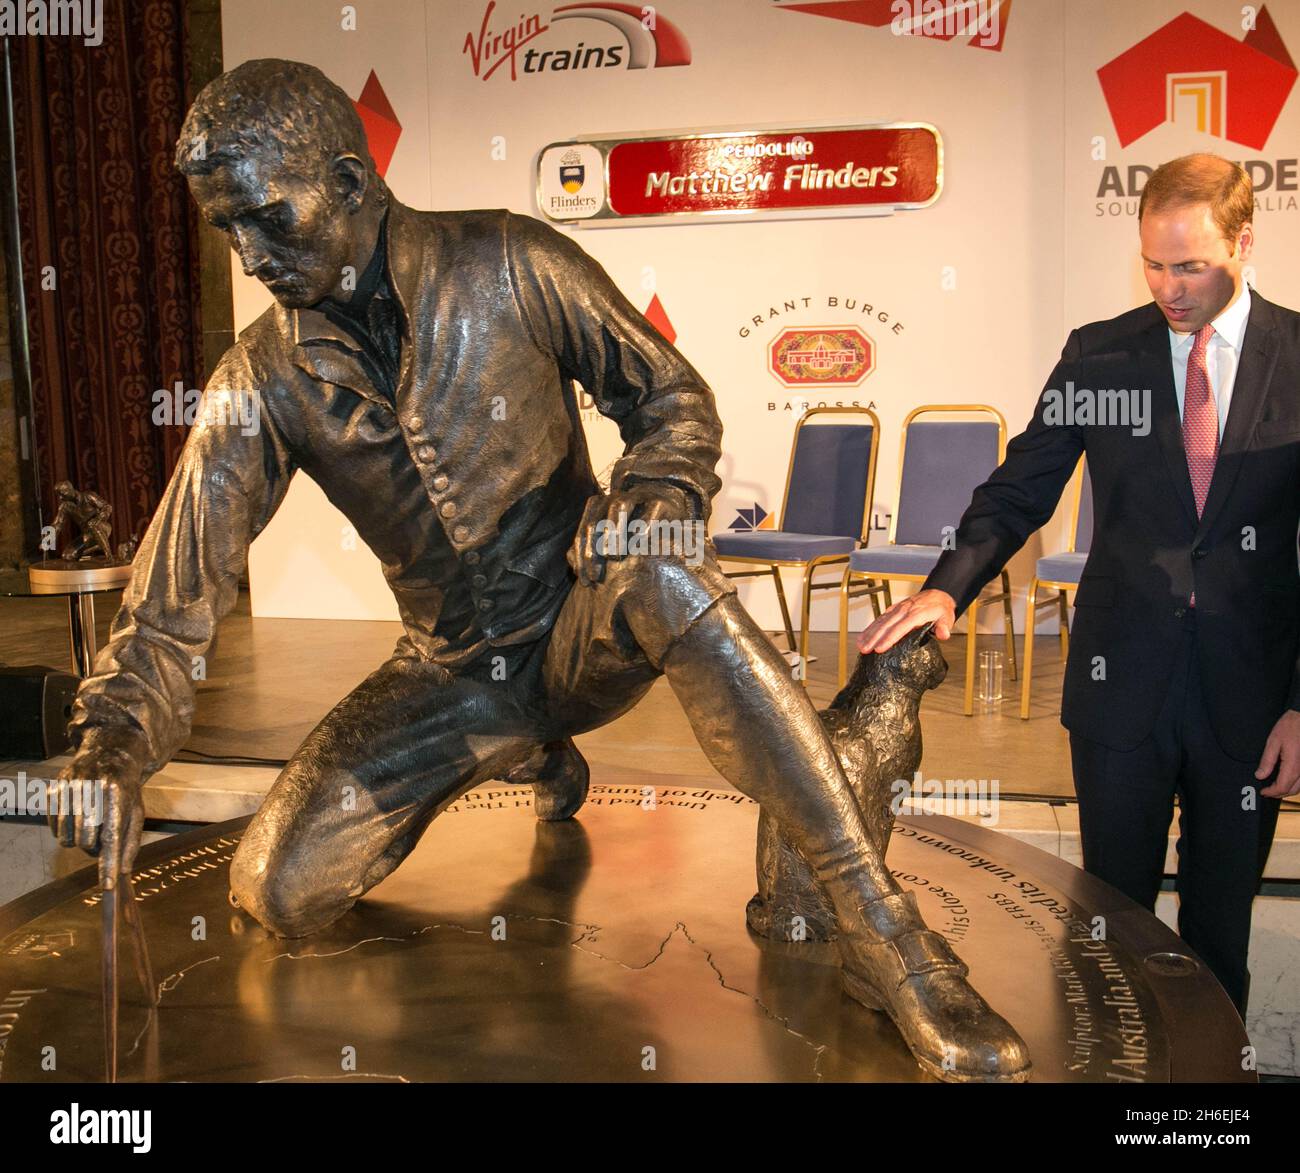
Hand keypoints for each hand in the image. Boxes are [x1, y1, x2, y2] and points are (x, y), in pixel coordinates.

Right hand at [48, 733, 145, 889]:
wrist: (109, 753)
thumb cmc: (126, 789)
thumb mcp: (137, 811)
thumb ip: (131, 841)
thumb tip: (124, 870)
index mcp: (119, 794)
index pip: (113, 836)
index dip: (109, 863)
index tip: (108, 886)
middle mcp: (93, 790)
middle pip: (87, 841)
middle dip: (94, 848)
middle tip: (101, 837)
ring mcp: (70, 788)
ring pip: (67, 839)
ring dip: (78, 840)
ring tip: (90, 825)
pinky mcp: (54, 789)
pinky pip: (53, 828)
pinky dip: (64, 830)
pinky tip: (76, 816)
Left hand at [569, 483, 691, 585]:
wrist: (676, 527)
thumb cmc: (640, 542)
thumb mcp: (613, 550)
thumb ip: (591, 551)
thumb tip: (571, 559)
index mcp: (602, 507)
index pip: (585, 530)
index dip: (581, 556)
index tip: (586, 581)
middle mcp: (618, 498)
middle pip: (596, 520)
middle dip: (593, 551)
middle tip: (597, 576)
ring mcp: (640, 496)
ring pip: (619, 506)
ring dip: (613, 534)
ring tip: (614, 557)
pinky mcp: (662, 502)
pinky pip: (647, 513)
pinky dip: (640, 532)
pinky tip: (639, 551)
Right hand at [857, 588, 956, 654]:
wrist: (937, 594)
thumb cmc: (940, 609)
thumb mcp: (947, 617)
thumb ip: (944, 626)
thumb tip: (943, 635)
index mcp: (917, 614)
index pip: (900, 628)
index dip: (889, 639)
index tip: (880, 649)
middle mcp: (904, 610)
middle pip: (886, 626)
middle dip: (874, 638)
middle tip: (865, 650)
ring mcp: (897, 609)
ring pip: (880, 622)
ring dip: (869, 634)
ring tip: (860, 646)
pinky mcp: (893, 610)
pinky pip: (880, 619)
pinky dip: (870, 628)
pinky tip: (863, 637)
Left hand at [1257, 710, 1299, 797]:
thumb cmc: (1290, 727)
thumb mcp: (1273, 742)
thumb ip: (1267, 761)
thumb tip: (1260, 776)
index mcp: (1293, 765)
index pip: (1283, 787)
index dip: (1271, 792)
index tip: (1262, 792)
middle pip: (1293, 790)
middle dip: (1279, 794)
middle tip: (1267, 791)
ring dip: (1288, 789)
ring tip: (1274, 787)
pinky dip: (1295, 783)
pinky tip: (1285, 779)